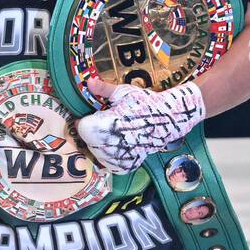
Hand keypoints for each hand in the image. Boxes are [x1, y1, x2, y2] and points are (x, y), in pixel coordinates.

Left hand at [76, 74, 205, 172]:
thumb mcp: (124, 93)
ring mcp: (116, 158)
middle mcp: (108, 144)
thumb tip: (90, 82)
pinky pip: (108, 163)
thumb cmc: (145, 103)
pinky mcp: (124, 166)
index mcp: (104, 124)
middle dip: (94, 131)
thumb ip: (104, 90)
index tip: (98, 114)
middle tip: (111, 123)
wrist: (168, 120)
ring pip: (96, 152)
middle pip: (87, 140)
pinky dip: (111, 156)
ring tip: (117, 133)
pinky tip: (121, 144)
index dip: (87, 119)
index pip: (81, 126)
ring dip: (101, 144)